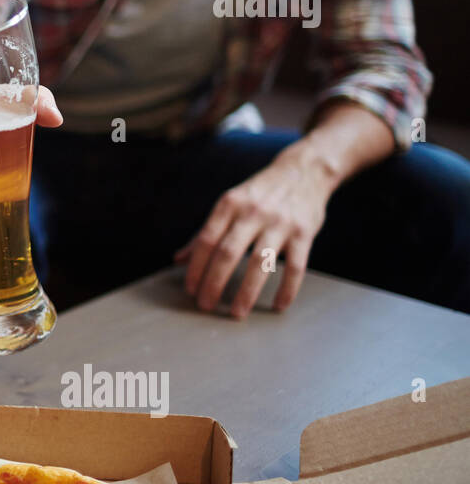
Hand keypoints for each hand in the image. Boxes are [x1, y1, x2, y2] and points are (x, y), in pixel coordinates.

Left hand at [174, 150, 331, 317]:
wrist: (304, 171)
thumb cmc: (260, 193)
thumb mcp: (230, 203)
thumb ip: (206, 231)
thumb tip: (179, 259)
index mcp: (229, 204)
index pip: (206, 240)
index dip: (196, 267)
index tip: (190, 289)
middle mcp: (253, 212)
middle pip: (228, 253)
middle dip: (214, 282)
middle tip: (206, 305)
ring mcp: (280, 223)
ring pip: (260, 262)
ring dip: (247, 291)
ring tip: (236, 312)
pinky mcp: (304, 232)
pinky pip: (296, 267)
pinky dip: (287, 289)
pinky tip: (277, 306)